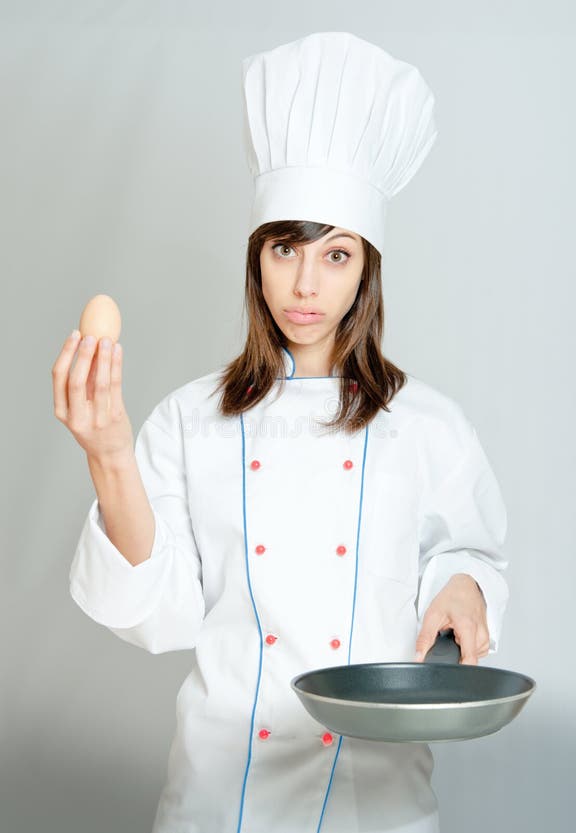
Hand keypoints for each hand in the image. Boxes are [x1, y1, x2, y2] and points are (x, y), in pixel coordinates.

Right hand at [52, 330, 133, 461]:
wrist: (110, 455)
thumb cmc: (94, 428)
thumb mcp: (80, 409)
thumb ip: (83, 384)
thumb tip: (89, 349)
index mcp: (63, 412)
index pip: (60, 378)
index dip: (66, 354)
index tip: (74, 336)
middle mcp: (78, 415)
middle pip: (77, 380)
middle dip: (82, 355)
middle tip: (89, 336)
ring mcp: (97, 417)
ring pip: (100, 382)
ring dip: (103, 358)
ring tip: (106, 340)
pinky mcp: (115, 416)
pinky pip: (116, 386)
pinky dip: (116, 366)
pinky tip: (117, 351)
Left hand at [414, 573, 489, 664]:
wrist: (466, 586)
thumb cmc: (452, 597)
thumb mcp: (433, 615)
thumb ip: (425, 638)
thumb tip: (418, 656)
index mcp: (469, 628)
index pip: (469, 661)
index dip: (458, 670)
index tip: (448, 669)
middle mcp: (481, 634)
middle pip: (468, 660)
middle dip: (455, 653)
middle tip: (448, 637)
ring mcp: (486, 637)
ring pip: (472, 656)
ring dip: (460, 649)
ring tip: (454, 633)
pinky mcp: (487, 638)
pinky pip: (476, 651)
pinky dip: (466, 646)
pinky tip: (461, 635)